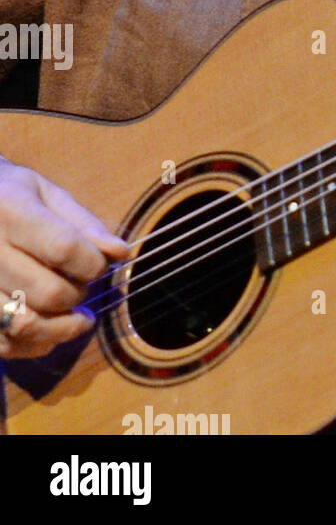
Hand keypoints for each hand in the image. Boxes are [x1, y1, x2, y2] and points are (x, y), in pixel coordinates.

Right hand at [0, 159, 127, 358]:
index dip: (93, 263)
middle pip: (47, 292)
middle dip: (78, 294)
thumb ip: (83, 223)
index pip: (63, 248)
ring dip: (61, 328)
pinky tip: (49, 330)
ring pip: (24, 325)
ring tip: (78, 319)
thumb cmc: (9, 195)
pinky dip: (33, 345)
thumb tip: (121, 253)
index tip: (101, 264)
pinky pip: (3, 343)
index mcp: (9, 208)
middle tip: (83, 285)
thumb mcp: (46, 193)